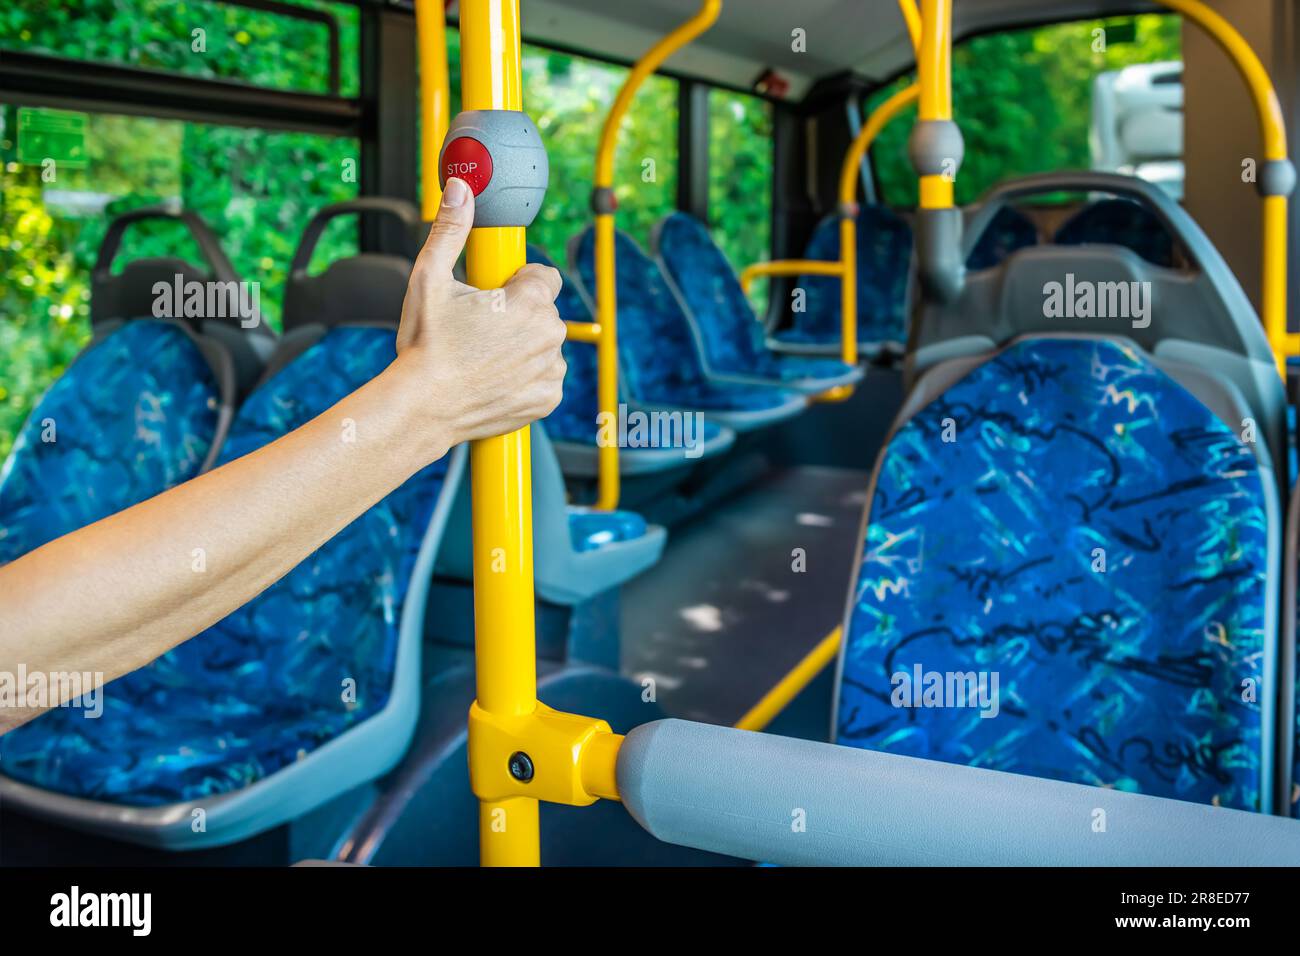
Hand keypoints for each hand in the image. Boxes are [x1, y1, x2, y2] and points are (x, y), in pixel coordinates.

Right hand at [393, 177, 566, 457]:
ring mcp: (551, 369)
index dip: (517, 284)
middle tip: (479, 331)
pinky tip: (494, 379)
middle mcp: (550, 334)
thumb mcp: (430, 278)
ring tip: (483, 357)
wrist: (423, 407)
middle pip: (543, 313)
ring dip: (522, 347)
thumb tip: (459, 187)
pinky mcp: (548, 399)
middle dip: (517, 316)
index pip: (544, 278)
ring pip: (543, 345)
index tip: (494, 297)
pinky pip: (544, 378)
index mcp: (532, 301)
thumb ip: (450, 229)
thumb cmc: (425, 346)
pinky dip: (525, 378)